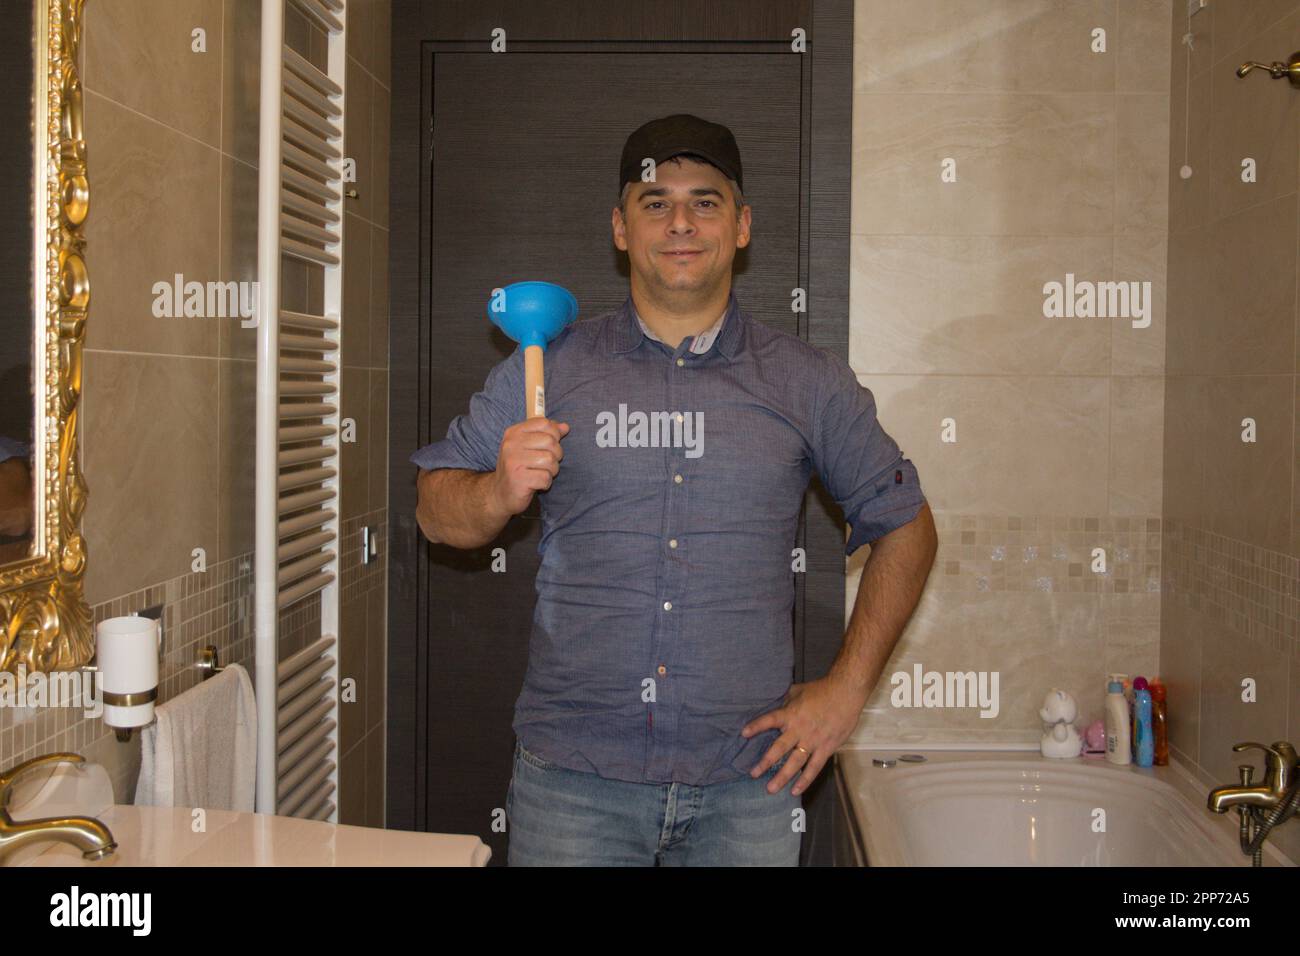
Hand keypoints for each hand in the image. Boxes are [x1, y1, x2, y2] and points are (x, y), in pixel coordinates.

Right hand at [491, 418, 568, 515]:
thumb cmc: (518, 468)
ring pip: (550, 460)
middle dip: (555, 455)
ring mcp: (513, 462)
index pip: (544, 423)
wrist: (500, 494)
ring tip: (540, 474)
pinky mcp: (518, 479)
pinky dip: (545, 483)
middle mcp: (511, 444)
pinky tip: (535, 484)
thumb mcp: (529, 447)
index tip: (548, 447)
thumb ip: (547, 434)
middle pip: (550, 441)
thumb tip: (565, 427)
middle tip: (545, 464)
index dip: (554, 435)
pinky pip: (546, 478)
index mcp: (514, 433)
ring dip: (551, 471)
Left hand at [740, 675, 866, 796]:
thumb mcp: (798, 691)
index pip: (769, 720)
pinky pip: (814, 768)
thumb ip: (785, 701)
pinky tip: (796, 790)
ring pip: (795, 763)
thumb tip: (774, 705)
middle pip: (779, 748)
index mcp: (790, 714)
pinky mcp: (826, 749)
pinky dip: (805, 780)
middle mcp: (799, 730)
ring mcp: (813, 741)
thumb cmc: (821, 690)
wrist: (845, 693)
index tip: (744, 734)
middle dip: (765, 762)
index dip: (756, 726)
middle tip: (753, 774)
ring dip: (782, 777)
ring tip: (771, 789)